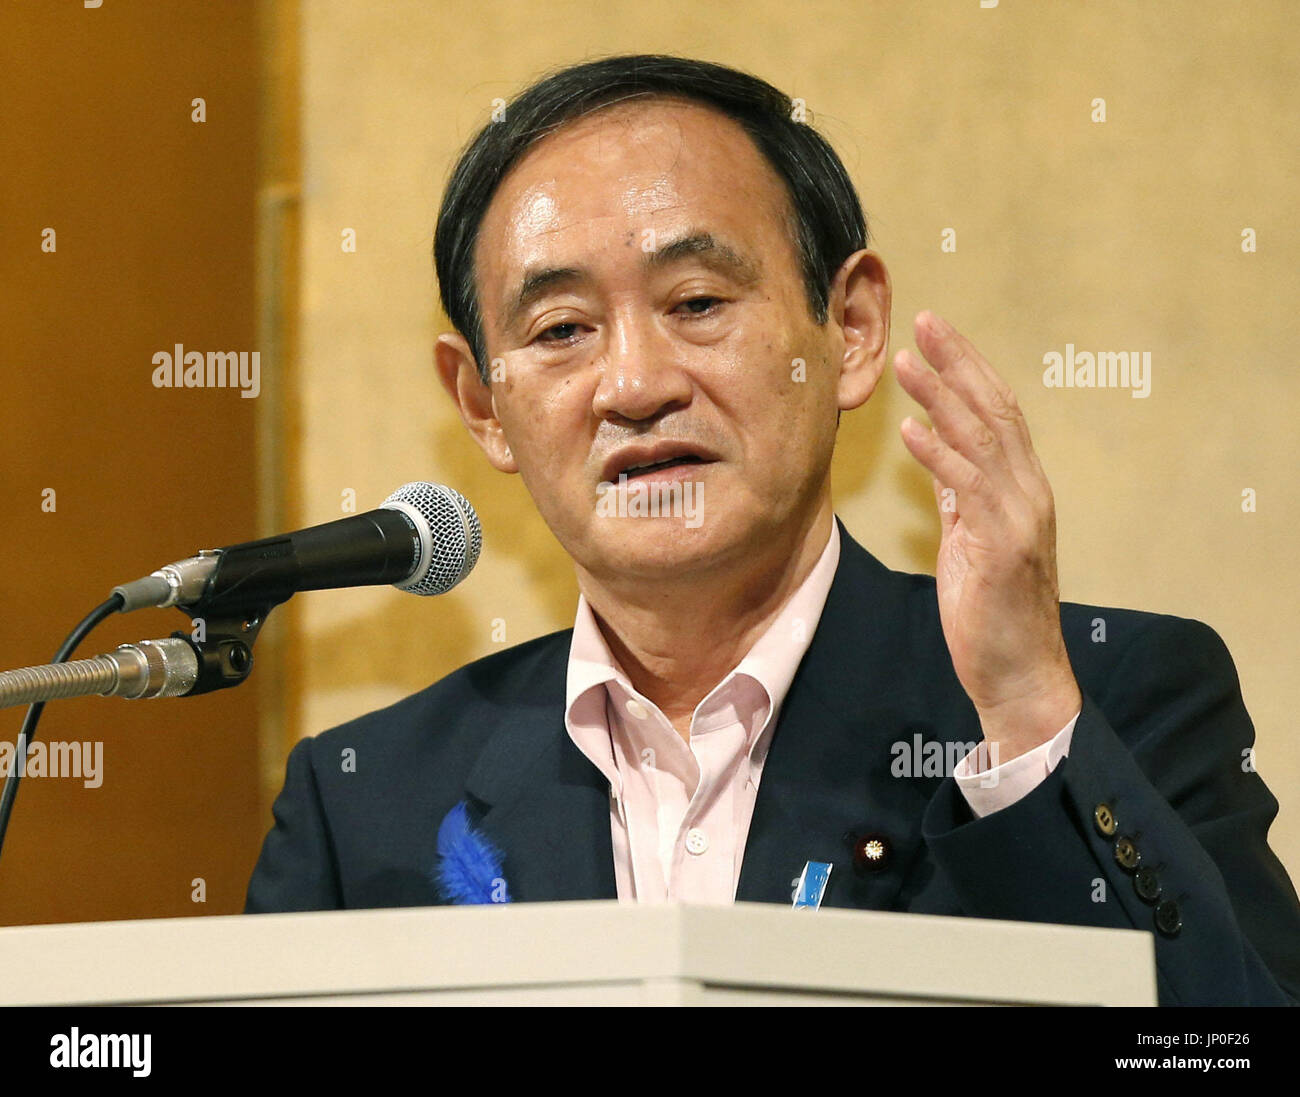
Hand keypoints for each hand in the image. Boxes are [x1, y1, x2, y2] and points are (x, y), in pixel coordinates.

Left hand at [895, 311, 1080, 760]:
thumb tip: (936, 450)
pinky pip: (968, 491)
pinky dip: (939, 457)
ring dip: (941, 398)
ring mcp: (1019, 518)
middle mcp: (1028, 493)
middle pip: (995, 411)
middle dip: (959, 363)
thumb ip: (960, 495)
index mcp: (1021, 489)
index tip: (936, 332)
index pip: (998, 413)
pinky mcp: (1002, 548)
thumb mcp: (971, 541)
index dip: (968, 368)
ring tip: (905, 363)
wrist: (1019, 676)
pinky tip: (911, 432)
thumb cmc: (992, 612)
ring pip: (982, 442)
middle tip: (925, 320)